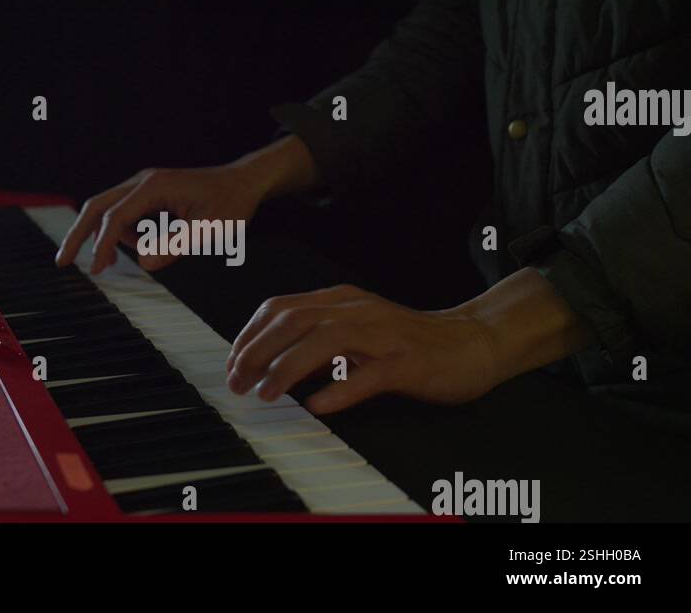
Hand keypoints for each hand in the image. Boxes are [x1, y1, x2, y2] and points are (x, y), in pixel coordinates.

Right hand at [55, 135, 317, 273]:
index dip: (102, 244)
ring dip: (110, 238)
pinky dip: (127, 234)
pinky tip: (151, 244)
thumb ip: (176, 246)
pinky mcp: (149, 194)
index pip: (116, 216)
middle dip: (78, 234)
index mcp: (154, 186)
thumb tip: (143, 262)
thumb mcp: (209, 230)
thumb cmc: (231, 204)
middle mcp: (143, 182)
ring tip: (131, 257)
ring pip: (110, 212)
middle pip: (97, 206)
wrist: (244, 182)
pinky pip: (127, 216)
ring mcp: (144, 186)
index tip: (96, 270)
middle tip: (62, 262)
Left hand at [226, 285, 498, 414]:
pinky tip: (318, 405)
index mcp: (340, 300)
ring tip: (266, 393)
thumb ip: (316, 337)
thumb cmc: (410, 340)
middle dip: (256, 351)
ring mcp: (382, 334)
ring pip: (324, 341)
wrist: (472, 341)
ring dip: (287, 368)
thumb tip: (270, 359)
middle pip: (293, 320)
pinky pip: (368, 375)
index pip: (280, 307)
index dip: (249, 335)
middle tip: (238, 382)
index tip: (233, 363)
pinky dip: (339, 390)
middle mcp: (357, 310)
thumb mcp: (355, 330)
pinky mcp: (406, 361)